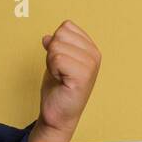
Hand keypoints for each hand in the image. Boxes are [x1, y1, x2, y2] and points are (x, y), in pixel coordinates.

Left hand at [30, 20, 101, 141]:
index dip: (55, 43)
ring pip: (57, 46)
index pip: (66, 26)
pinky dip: (52, 70)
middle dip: (52, 52)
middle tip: (59, 71)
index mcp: (91, 48)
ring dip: (51, 63)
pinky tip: (60, 81)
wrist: (57, 114)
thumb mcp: (55, 61)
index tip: (60, 62)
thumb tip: (47, 37)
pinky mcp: (83, 75)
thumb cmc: (58, 89)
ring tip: (60, 77)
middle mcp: (95, 54)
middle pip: (60, 34)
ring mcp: (91, 64)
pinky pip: (57, 58)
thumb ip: (55, 45)